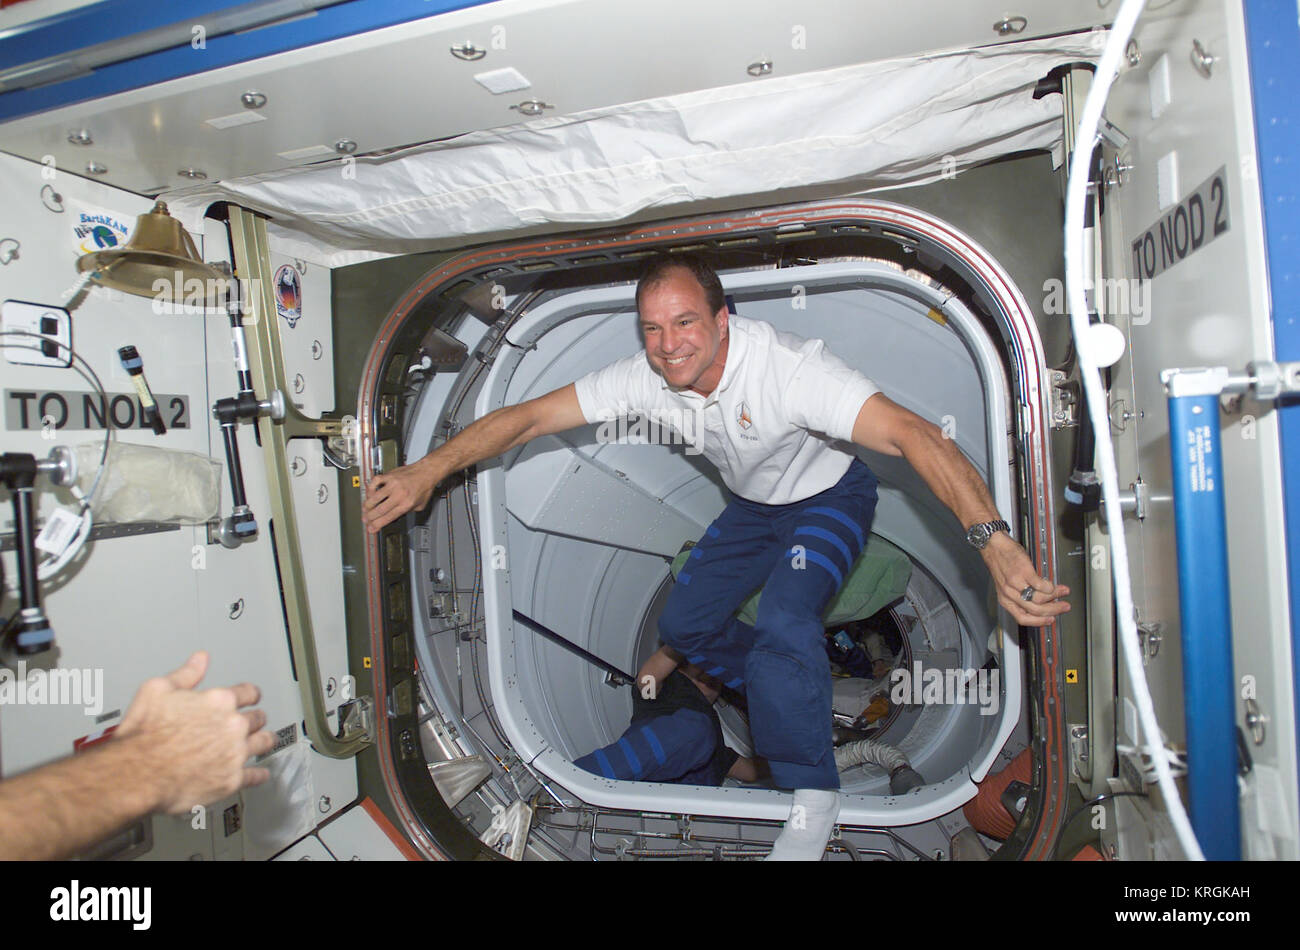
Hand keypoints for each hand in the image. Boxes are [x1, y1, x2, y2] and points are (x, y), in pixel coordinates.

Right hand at [115, 652, 275, 813]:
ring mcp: (235, 753)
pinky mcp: (231, 780)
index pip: (249, 692)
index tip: (251, 698)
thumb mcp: (157, 690)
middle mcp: (233, 726)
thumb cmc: (143, 734)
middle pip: (257, 718)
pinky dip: (259, 774)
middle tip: (253, 722)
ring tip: (263, 741)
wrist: (136, 774)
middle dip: (254, 718)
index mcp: (219, 701)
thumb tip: (200, 659)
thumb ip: (185, 674)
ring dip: (263, 741)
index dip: (250, 694)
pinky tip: (260, 773)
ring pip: (263, 743)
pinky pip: (255, 776)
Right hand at [362, 457, 441, 532]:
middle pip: (379, 510)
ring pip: (375, 497)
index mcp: (406, 504)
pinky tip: (369, 494)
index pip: (388, 518)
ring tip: (365, 510)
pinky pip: (375, 482)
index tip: (371, 529)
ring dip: (367, 506)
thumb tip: (396, 516)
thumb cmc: (424, 487)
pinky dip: (370, 489)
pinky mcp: (390, 475)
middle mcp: (399, 494)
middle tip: (366, 520)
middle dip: (370, 517)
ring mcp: (393, 484)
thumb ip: (407, 512)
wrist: (427, 472)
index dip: (377, 525)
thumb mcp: (419, 506)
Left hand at [981, 533, 1069, 626]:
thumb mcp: (1006, 585)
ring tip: (1062, 592)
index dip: (1039, 622)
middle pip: (1035, 610)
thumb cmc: (1000, 563)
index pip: (1022, 618)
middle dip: (1053, 610)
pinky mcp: (1023, 572)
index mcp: (1005, 600)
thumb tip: (1041, 601)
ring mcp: (1016, 584)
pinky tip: (1052, 584)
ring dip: (1055, 597)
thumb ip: (1021, 595)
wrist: (992, 545)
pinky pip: (1040, 585)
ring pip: (1039, 599)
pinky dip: (1049, 587)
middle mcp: (1009, 594)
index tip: (1050, 620)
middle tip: (1064, 607)